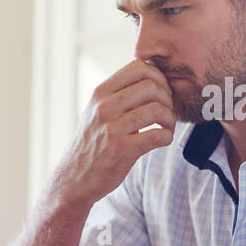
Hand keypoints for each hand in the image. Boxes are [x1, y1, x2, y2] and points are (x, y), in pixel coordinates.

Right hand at [53, 59, 177, 209]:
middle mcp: (104, 107)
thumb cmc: (93, 143)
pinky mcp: (122, 150)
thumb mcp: (97, 111)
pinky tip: (162, 140)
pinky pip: (158, 135)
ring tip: (166, 127)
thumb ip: (118, 93)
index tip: (161, 93)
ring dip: (170, 119)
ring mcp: (112, 128)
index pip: (139, 67)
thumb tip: (151, 74)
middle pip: (152, 86)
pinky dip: (167, 137)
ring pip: (157, 109)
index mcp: (100, 93)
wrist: (75, 178)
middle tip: (166, 112)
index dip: (158, 77)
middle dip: (168, 98)